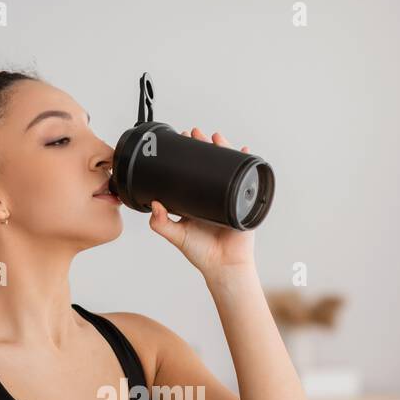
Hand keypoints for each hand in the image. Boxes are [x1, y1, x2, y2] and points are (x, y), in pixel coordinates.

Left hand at [147, 127, 256, 278]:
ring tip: (216, 137)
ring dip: (223, 149)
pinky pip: (246, 179)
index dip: (186, 156)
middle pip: (209, 164)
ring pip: (226, 168)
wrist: (224, 266)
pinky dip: (246, 164)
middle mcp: (211, 195)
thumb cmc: (202, 253)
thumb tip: (154, 204)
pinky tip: (243, 150)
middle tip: (196, 133)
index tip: (181, 141)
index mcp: (195, 200)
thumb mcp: (176, 236)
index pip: (191, 171)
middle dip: (203, 146)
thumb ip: (161, 223)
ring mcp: (228, 196)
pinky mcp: (242, 201)